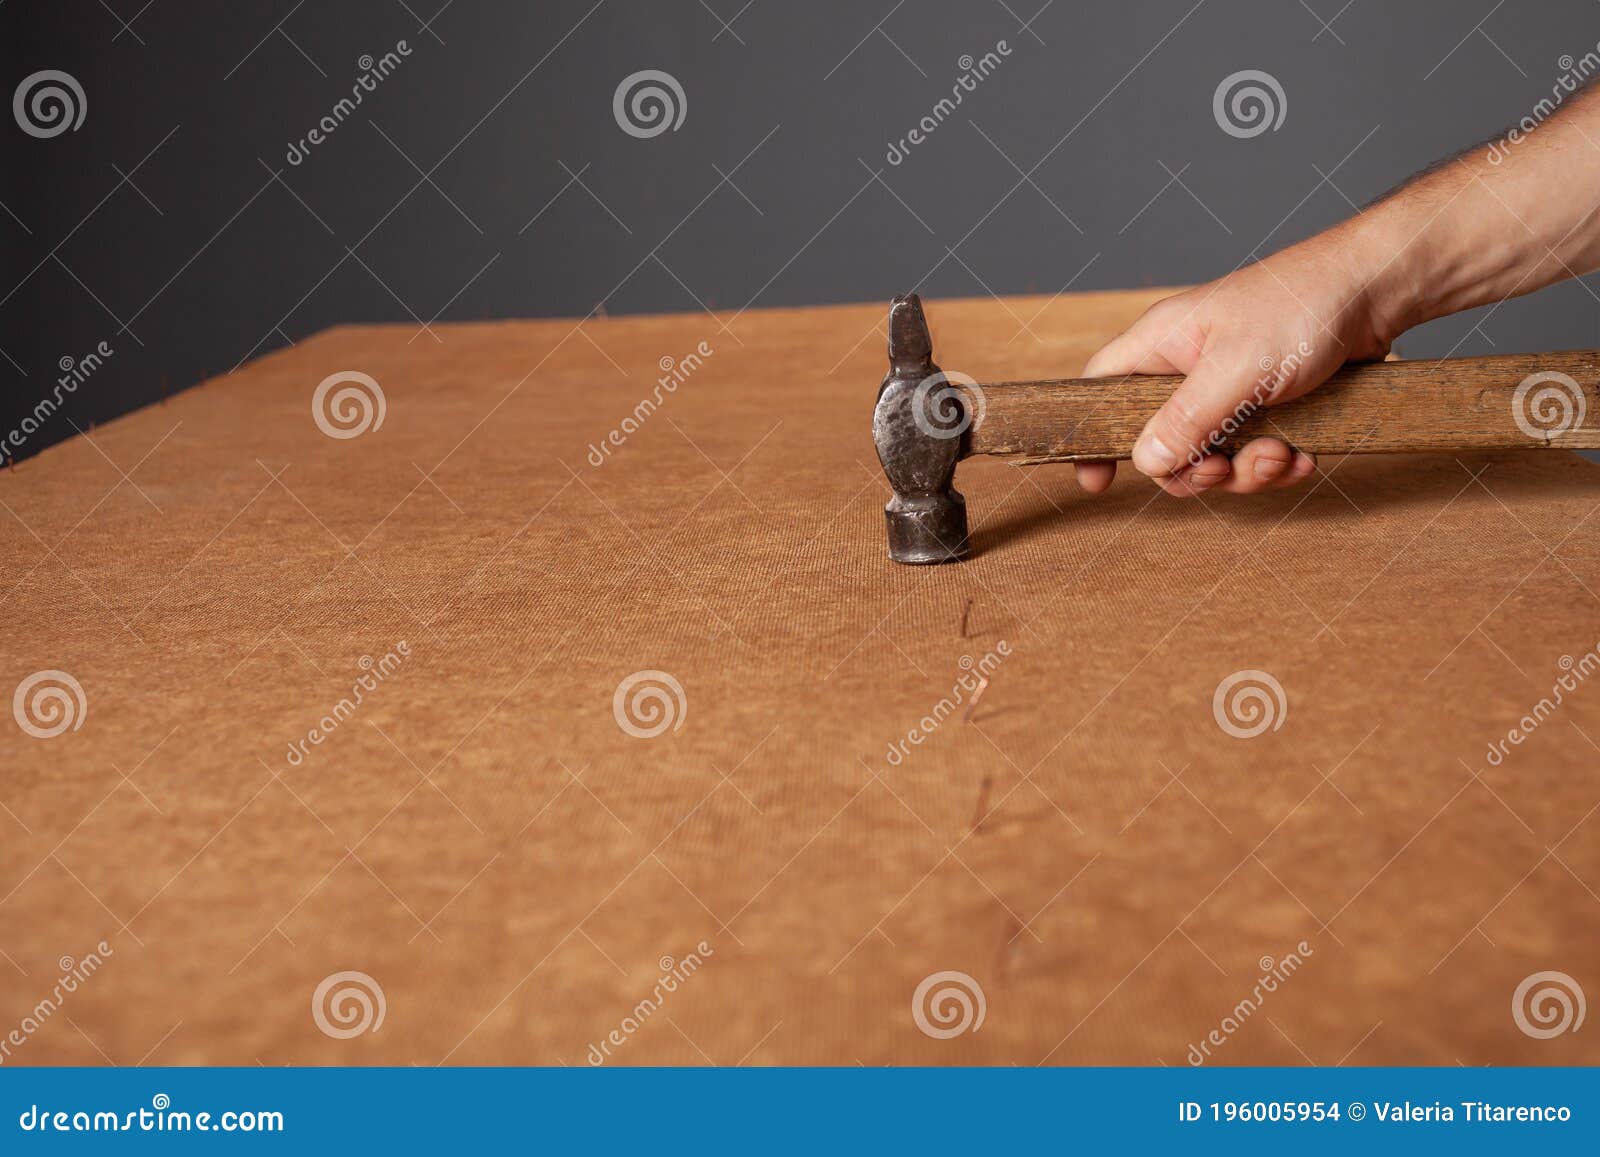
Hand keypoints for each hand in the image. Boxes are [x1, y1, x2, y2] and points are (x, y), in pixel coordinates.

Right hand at [1074, 230, 1402, 496]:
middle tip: (1226, 467)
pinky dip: (1279, 465)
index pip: (1101, 390)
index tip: (1096, 481)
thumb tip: (1145, 461)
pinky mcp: (1269, 407)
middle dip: (1197, 470)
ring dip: (1248, 471)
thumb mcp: (1237, 367)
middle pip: (1161, 445)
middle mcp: (1188, 369)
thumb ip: (1187, 418)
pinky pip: (1256, 456)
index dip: (1094, 435)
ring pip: (1213, 458)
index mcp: (1162, 344)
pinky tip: (1305, 455)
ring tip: (1283, 454)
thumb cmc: (1303, 305)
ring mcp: (1229, 391)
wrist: (1379, 290)